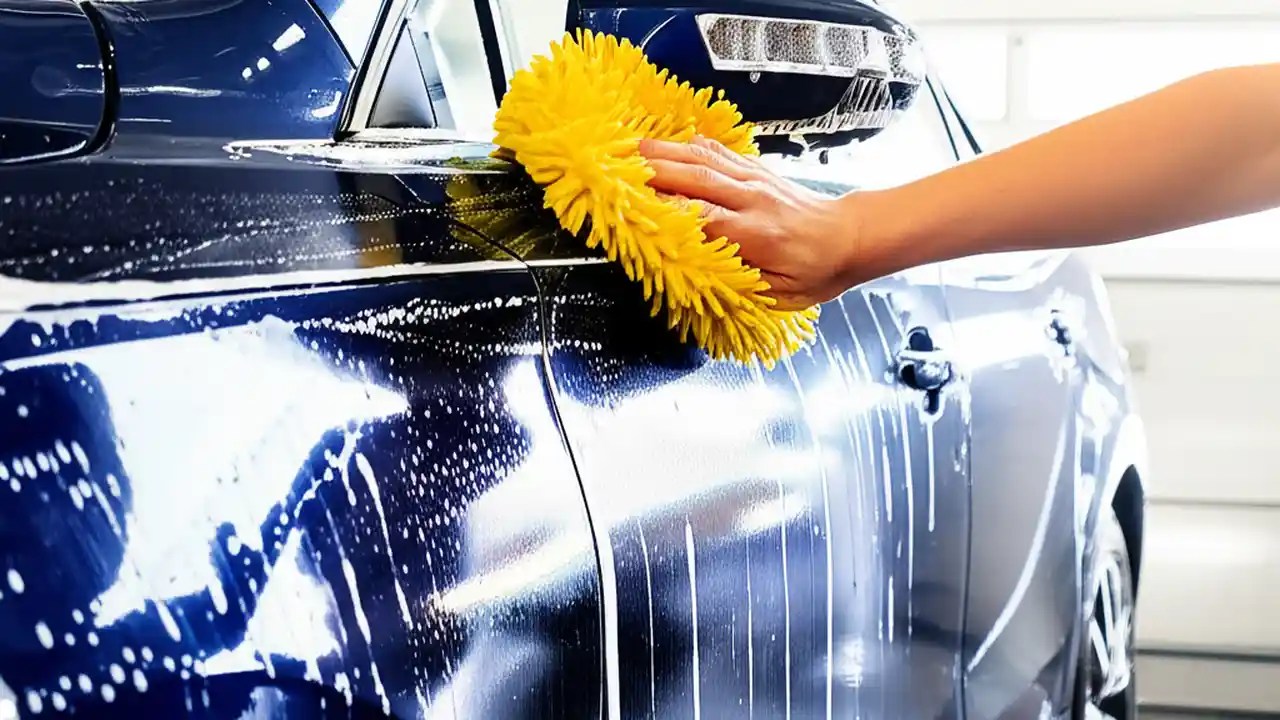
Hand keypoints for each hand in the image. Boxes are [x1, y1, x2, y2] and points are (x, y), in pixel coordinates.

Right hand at [638, 136, 862, 309]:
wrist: (850, 238)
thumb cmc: (816, 271)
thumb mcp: (780, 293)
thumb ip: (737, 280)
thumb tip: (696, 271)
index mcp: (759, 234)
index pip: (704, 217)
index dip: (668, 211)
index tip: (635, 208)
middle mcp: (753, 199)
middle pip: (696, 177)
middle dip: (654, 171)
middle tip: (617, 168)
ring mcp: (754, 180)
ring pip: (703, 159)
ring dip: (664, 152)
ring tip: (630, 149)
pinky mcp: (756, 171)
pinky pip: (719, 152)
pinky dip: (689, 146)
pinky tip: (669, 144)